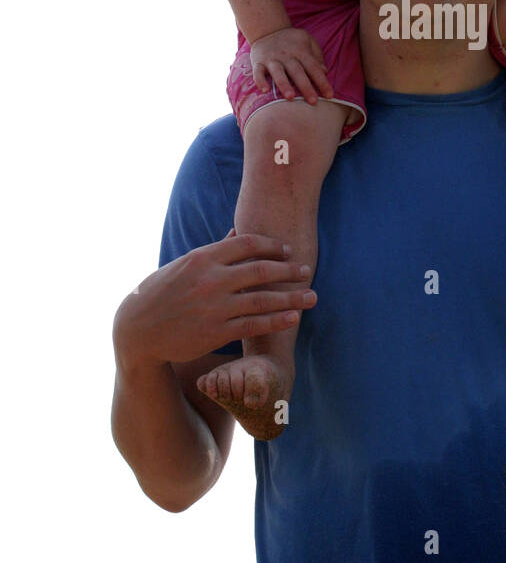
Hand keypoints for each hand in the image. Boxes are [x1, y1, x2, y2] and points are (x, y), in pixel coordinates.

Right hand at [113, 232, 317, 369]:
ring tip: (311, 296)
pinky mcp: (216, 332)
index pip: (247, 243)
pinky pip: (254, 325)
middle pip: (261, 270)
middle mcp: (211, 279)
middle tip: (307, 271)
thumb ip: (215, 249)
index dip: (272, 246)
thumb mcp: (185, 265)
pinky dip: (276, 320)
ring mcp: (214, 306)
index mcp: (203, 257)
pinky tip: (292, 317)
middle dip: (289, 270)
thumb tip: (238, 231)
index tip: (288, 250)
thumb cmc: (162, 292)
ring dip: (292, 297)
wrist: (137, 329)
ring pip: (263, 299)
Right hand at [250, 27, 333, 104]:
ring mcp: (271, 59)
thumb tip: (325, 71)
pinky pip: (258, 72)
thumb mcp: (307, 41)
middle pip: (297, 72)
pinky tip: (265, 90)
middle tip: (313, 101)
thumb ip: (317, 56)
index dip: (322, 81)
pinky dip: (260, 81)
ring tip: (290, 97)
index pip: (313, 67)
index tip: (329, 95)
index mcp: (301, 51)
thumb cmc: (292, 41)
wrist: (267, 29)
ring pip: (278, 72)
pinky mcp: (258, 62)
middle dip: (305, 86)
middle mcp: (286, 55)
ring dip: (284, 84)